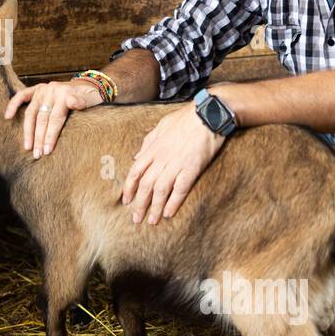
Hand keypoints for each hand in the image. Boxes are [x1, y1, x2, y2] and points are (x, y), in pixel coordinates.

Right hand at [4, 79, 103, 157]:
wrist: (88, 86)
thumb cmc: (92, 98)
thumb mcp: (94, 99)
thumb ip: (84, 101)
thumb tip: (72, 102)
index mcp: (65, 93)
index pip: (55, 118)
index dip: (50, 135)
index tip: (47, 151)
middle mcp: (52, 90)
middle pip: (42, 118)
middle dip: (39, 138)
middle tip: (37, 155)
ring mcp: (43, 90)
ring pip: (31, 112)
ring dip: (28, 131)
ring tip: (27, 147)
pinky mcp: (36, 89)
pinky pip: (21, 96)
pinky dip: (13, 105)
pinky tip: (7, 117)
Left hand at [121, 103, 225, 224]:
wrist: (208, 114)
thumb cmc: (185, 118)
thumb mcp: (161, 126)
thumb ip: (147, 142)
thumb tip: (136, 157)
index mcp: (153, 148)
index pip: (135, 172)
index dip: (128, 188)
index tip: (125, 201)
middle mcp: (161, 158)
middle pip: (145, 185)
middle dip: (139, 204)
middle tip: (136, 219)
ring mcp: (176, 164)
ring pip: (160, 190)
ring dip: (155, 208)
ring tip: (151, 221)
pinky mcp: (192, 168)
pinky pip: (180, 189)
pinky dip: (174, 203)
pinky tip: (169, 214)